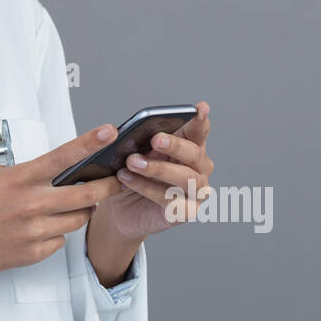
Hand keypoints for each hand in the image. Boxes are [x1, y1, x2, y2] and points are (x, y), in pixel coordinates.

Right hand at [0, 124, 124, 289]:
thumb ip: (22, 175)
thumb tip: (45, 176)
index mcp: (19, 180)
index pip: (62, 157)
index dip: (89, 143)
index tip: (107, 132)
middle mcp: (30, 205)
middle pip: (86, 195)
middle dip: (107, 187)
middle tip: (115, 181)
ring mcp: (34, 232)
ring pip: (78, 220)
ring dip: (81, 211)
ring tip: (69, 206)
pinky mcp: (33, 253)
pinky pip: (59, 241)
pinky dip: (56, 233)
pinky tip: (41, 229)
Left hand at [98, 101, 213, 240]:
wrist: (119, 208)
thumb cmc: (131, 173)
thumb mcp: (134, 151)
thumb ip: (141, 139)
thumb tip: (137, 129)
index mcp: (189, 148)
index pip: (199, 131)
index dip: (201, 120)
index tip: (200, 108)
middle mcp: (199, 169)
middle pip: (196, 154)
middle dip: (175, 145)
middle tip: (155, 139)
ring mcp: (196, 193)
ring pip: (186, 178)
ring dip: (158, 168)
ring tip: (132, 161)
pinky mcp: (185, 212)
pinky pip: (170, 199)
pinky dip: (146, 187)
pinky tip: (127, 179)